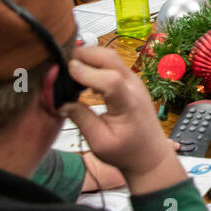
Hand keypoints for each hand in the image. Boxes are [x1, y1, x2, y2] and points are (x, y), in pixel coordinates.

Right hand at [60, 45, 176, 178]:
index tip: (66, 71)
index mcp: (129, 104)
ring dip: (88, 57)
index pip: (110, 80)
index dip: (87, 72)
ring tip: (68, 70)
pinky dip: (94, 62)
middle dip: (83, 55)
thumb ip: (81, 119)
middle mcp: (134, 87)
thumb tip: (62, 102)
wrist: (150, 154)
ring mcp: (133, 81)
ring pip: (110, 56)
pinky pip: (111, 63)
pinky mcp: (129, 81)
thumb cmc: (128, 152)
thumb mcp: (99, 143)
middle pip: (109, 58)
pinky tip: (81, 75)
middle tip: (61, 65)